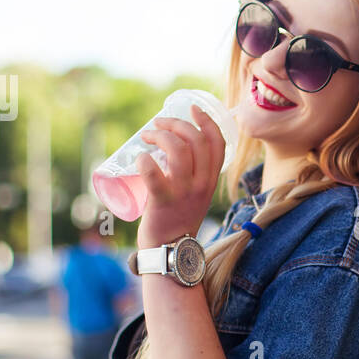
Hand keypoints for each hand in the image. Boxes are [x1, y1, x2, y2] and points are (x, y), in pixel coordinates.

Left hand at [135, 107, 225, 249]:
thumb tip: (173, 144)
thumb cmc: (177, 217)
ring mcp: (183, 192)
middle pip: (196, 141)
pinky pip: (154, 175)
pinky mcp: (163, 201)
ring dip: (160, 136)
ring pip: (178, 151)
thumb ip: (193, 173)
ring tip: (147, 135)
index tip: (192, 109)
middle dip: (175, 124)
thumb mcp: (196, 193)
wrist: (170, 249)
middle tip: (158, 123)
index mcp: (211, 179)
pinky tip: (140, 156)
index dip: (206, 121)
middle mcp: (202, 184)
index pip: (218, 143)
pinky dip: (145, 161)